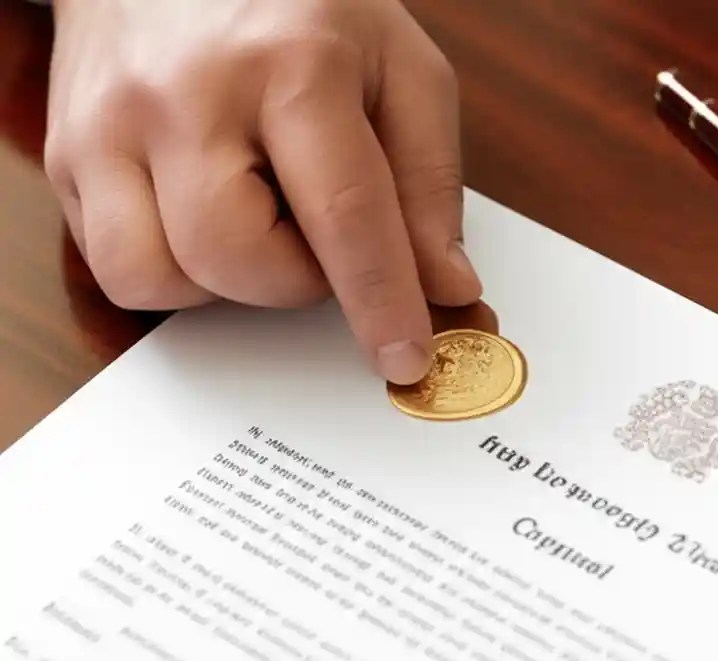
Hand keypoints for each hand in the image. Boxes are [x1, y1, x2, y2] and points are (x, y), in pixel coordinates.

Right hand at [43, 0, 480, 383]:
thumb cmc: (301, 11)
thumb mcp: (401, 68)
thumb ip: (429, 182)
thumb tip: (444, 285)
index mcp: (290, 65)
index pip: (344, 213)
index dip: (381, 301)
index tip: (407, 359)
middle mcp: (187, 95)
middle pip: (238, 260)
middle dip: (295, 279)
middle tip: (314, 226)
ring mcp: (109, 126)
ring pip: (159, 278)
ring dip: (227, 279)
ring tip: (253, 210)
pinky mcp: (64, 155)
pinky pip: (115, 267)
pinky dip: (173, 267)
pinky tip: (204, 212)